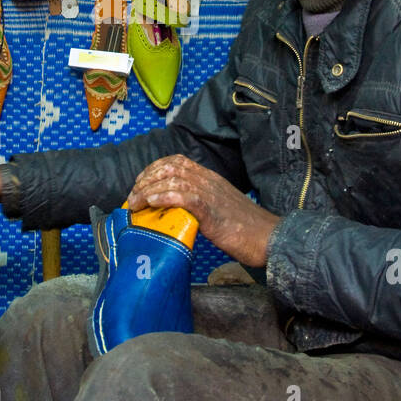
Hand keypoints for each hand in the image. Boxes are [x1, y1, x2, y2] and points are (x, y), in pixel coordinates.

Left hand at [126, 155, 279, 267]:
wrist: (267, 238)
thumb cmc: (244, 229)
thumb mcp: (219, 208)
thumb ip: (200, 203)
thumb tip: (176, 210)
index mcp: (210, 178)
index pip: (177, 161)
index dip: (154, 168)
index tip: (141, 183)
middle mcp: (208, 180)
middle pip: (171, 167)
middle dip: (146, 178)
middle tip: (133, 196)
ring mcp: (210, 193)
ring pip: (173, 178)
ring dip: (149, 189)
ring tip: (136, 203)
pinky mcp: (210, 209)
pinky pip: (183, 195)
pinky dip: (163, 197)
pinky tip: (152, 204)